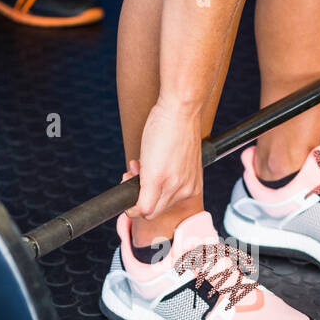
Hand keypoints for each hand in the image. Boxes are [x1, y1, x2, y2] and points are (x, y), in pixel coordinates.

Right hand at [126, 100, 202, 223]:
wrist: (180, 109)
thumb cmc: (178, 126)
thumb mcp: (178, 156)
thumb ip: (168, 172)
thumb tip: (149, 179)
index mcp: (192, 185)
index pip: (168, 206)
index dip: (151, 194)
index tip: (143, 177)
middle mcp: (186, 190)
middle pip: (157, 210)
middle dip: (140, 196)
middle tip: (135, 172)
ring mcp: (173, 187)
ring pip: (148, 210)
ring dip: (134, 193)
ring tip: (137, 167)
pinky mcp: (157, 180)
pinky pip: (142, 207)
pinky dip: (130, 205)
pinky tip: (127, 180)